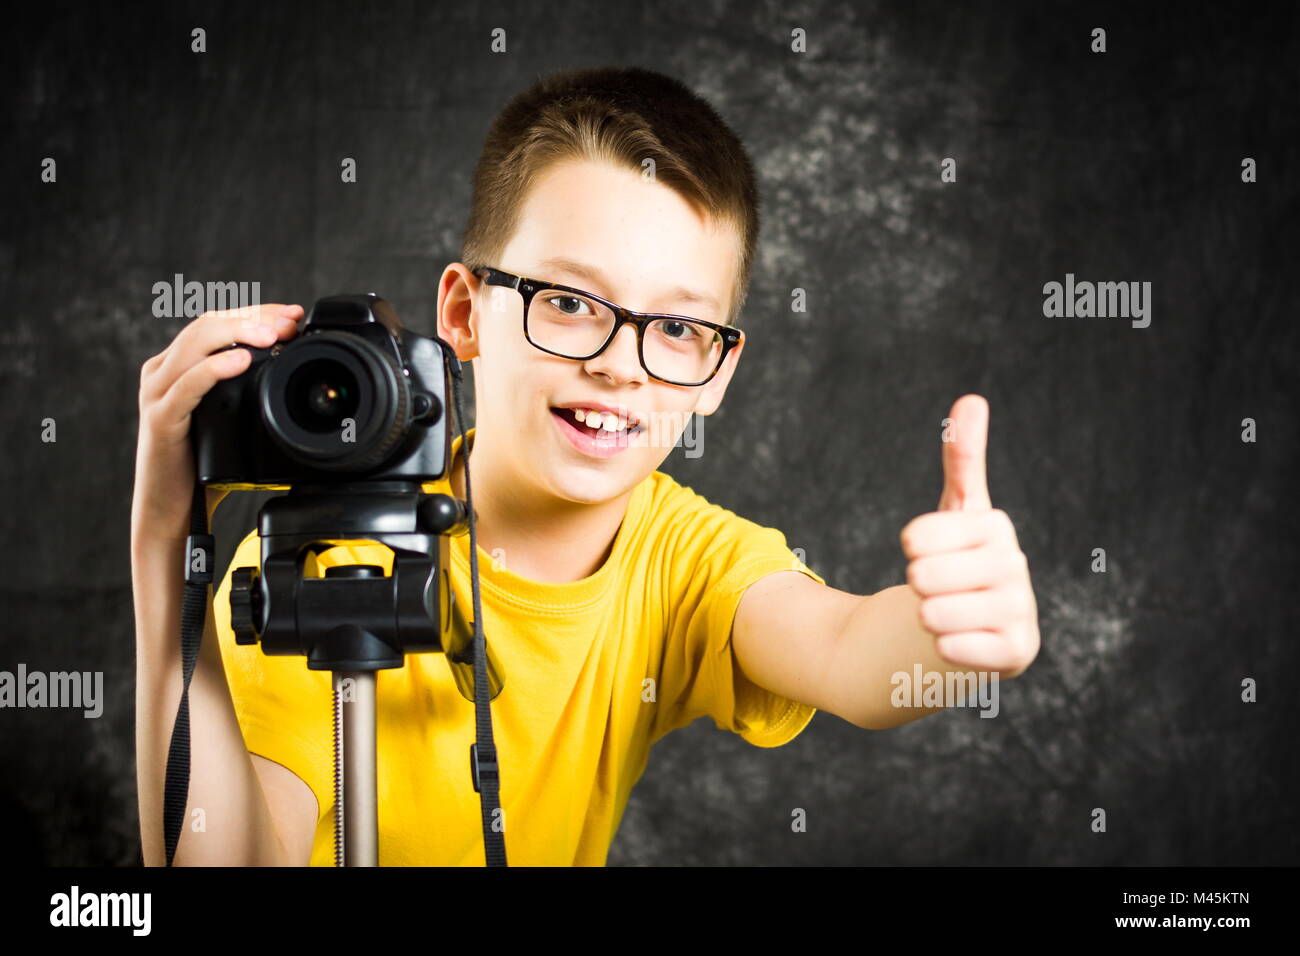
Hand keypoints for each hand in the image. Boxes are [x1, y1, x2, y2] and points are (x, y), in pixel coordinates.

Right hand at [131, 303, 301, 539]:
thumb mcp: (230, 420)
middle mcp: (163, 372)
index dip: (256, 312)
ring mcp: (158, 393)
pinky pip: (187, 384)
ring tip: (271, 334)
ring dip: (237, 333)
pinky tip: (240, 360)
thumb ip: (247, 393)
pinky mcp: (161, 418)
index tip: (294, 314)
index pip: (217, 322)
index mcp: (178, 367)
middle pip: (207, 325)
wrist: (171, 509)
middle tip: (289, 322)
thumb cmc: (201, 467)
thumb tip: (292, 373)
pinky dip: (215, 368)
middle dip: (253, 318)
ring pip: (195, 345)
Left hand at [900, 395, 1039, 674]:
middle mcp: (1015, 568)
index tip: (922, 550)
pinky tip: (952, 641)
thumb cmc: (958, 562)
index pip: (919, 536)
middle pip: (924, 577)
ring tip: (943, 613)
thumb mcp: (956, 511)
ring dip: (926, 616)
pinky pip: (957, 650)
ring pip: (935, 614)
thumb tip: (972, 399)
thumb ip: (963, 460)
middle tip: (935, 587)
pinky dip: (943, 646)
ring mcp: (1019, 613)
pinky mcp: (1017, 654)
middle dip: (918, 584)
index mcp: (996, 528)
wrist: (970, 628)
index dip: (912, 546)